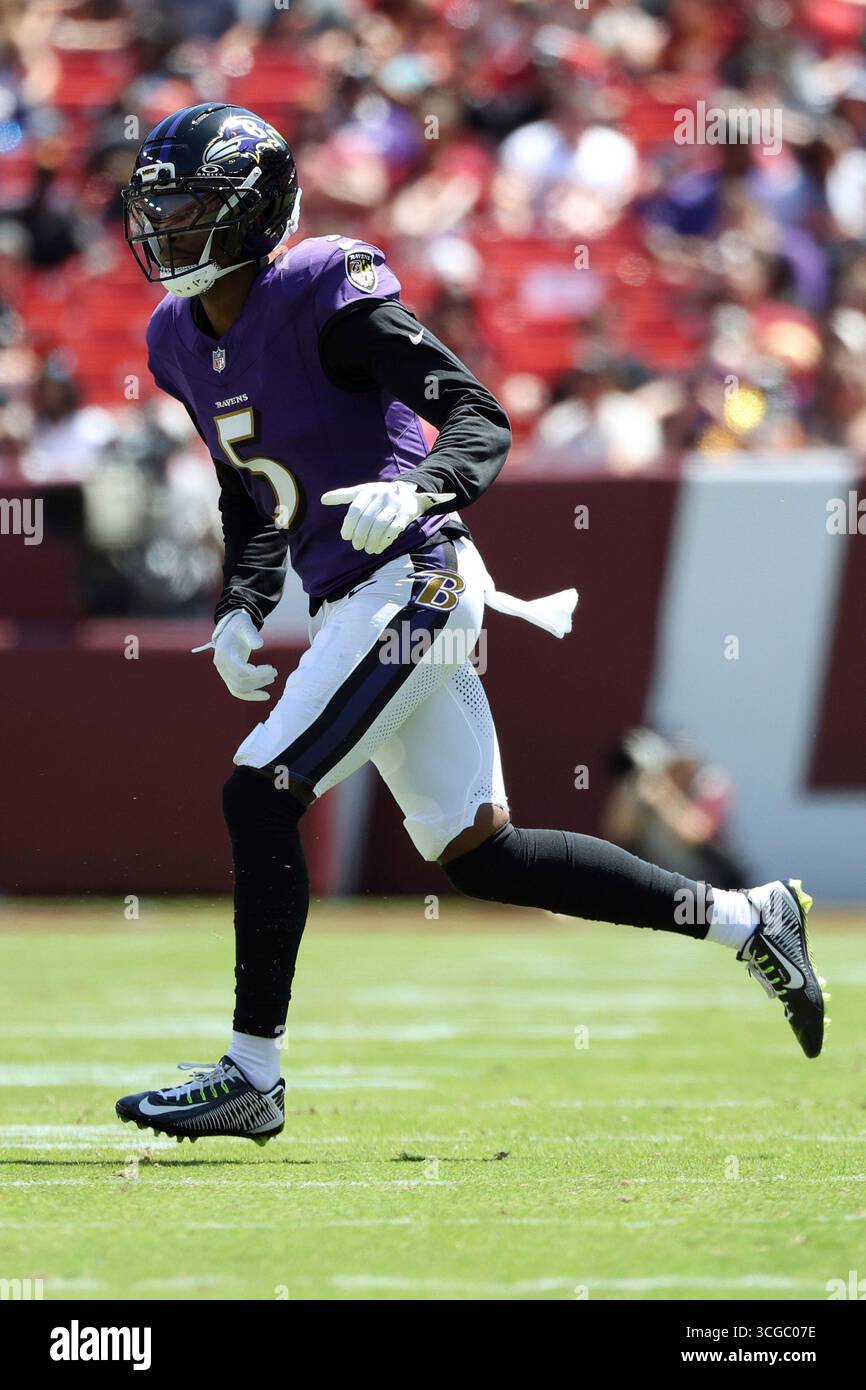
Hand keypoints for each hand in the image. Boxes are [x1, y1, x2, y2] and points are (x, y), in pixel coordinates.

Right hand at [209, 610, 277, 701]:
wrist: (231, 629)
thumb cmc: (239, 626)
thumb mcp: (245, 624)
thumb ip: (251, 634)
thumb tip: (259, 645)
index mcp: (224, 654)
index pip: (240, 671)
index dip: (258, 673)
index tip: (272, 668)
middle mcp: (221, 666)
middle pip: (240, 682)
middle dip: (260, 680)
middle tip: (275, 672)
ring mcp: (224, 673)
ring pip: (240, 688)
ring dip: (258, 686)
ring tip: (272, 677)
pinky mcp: (229, 677)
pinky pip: (238, 691)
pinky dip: (251, 696)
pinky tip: (266, 696)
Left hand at [321, 480, 454, 555]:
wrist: (408, 493)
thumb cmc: (379, 495)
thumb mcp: (362, 492)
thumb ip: (343, 496)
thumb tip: (323, 499)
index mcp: (369, 490)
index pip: (355, 509)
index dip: (349, 524)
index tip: (345, 537)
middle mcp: (382, 495)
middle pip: (367, 518)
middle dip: (360, 535)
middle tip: (356, 546)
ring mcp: (395, 504)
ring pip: (380, 525)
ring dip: (372, 540)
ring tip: (367, 549)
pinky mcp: (406, 513)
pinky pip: (394, 529)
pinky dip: (385, 540)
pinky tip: (379, 548)